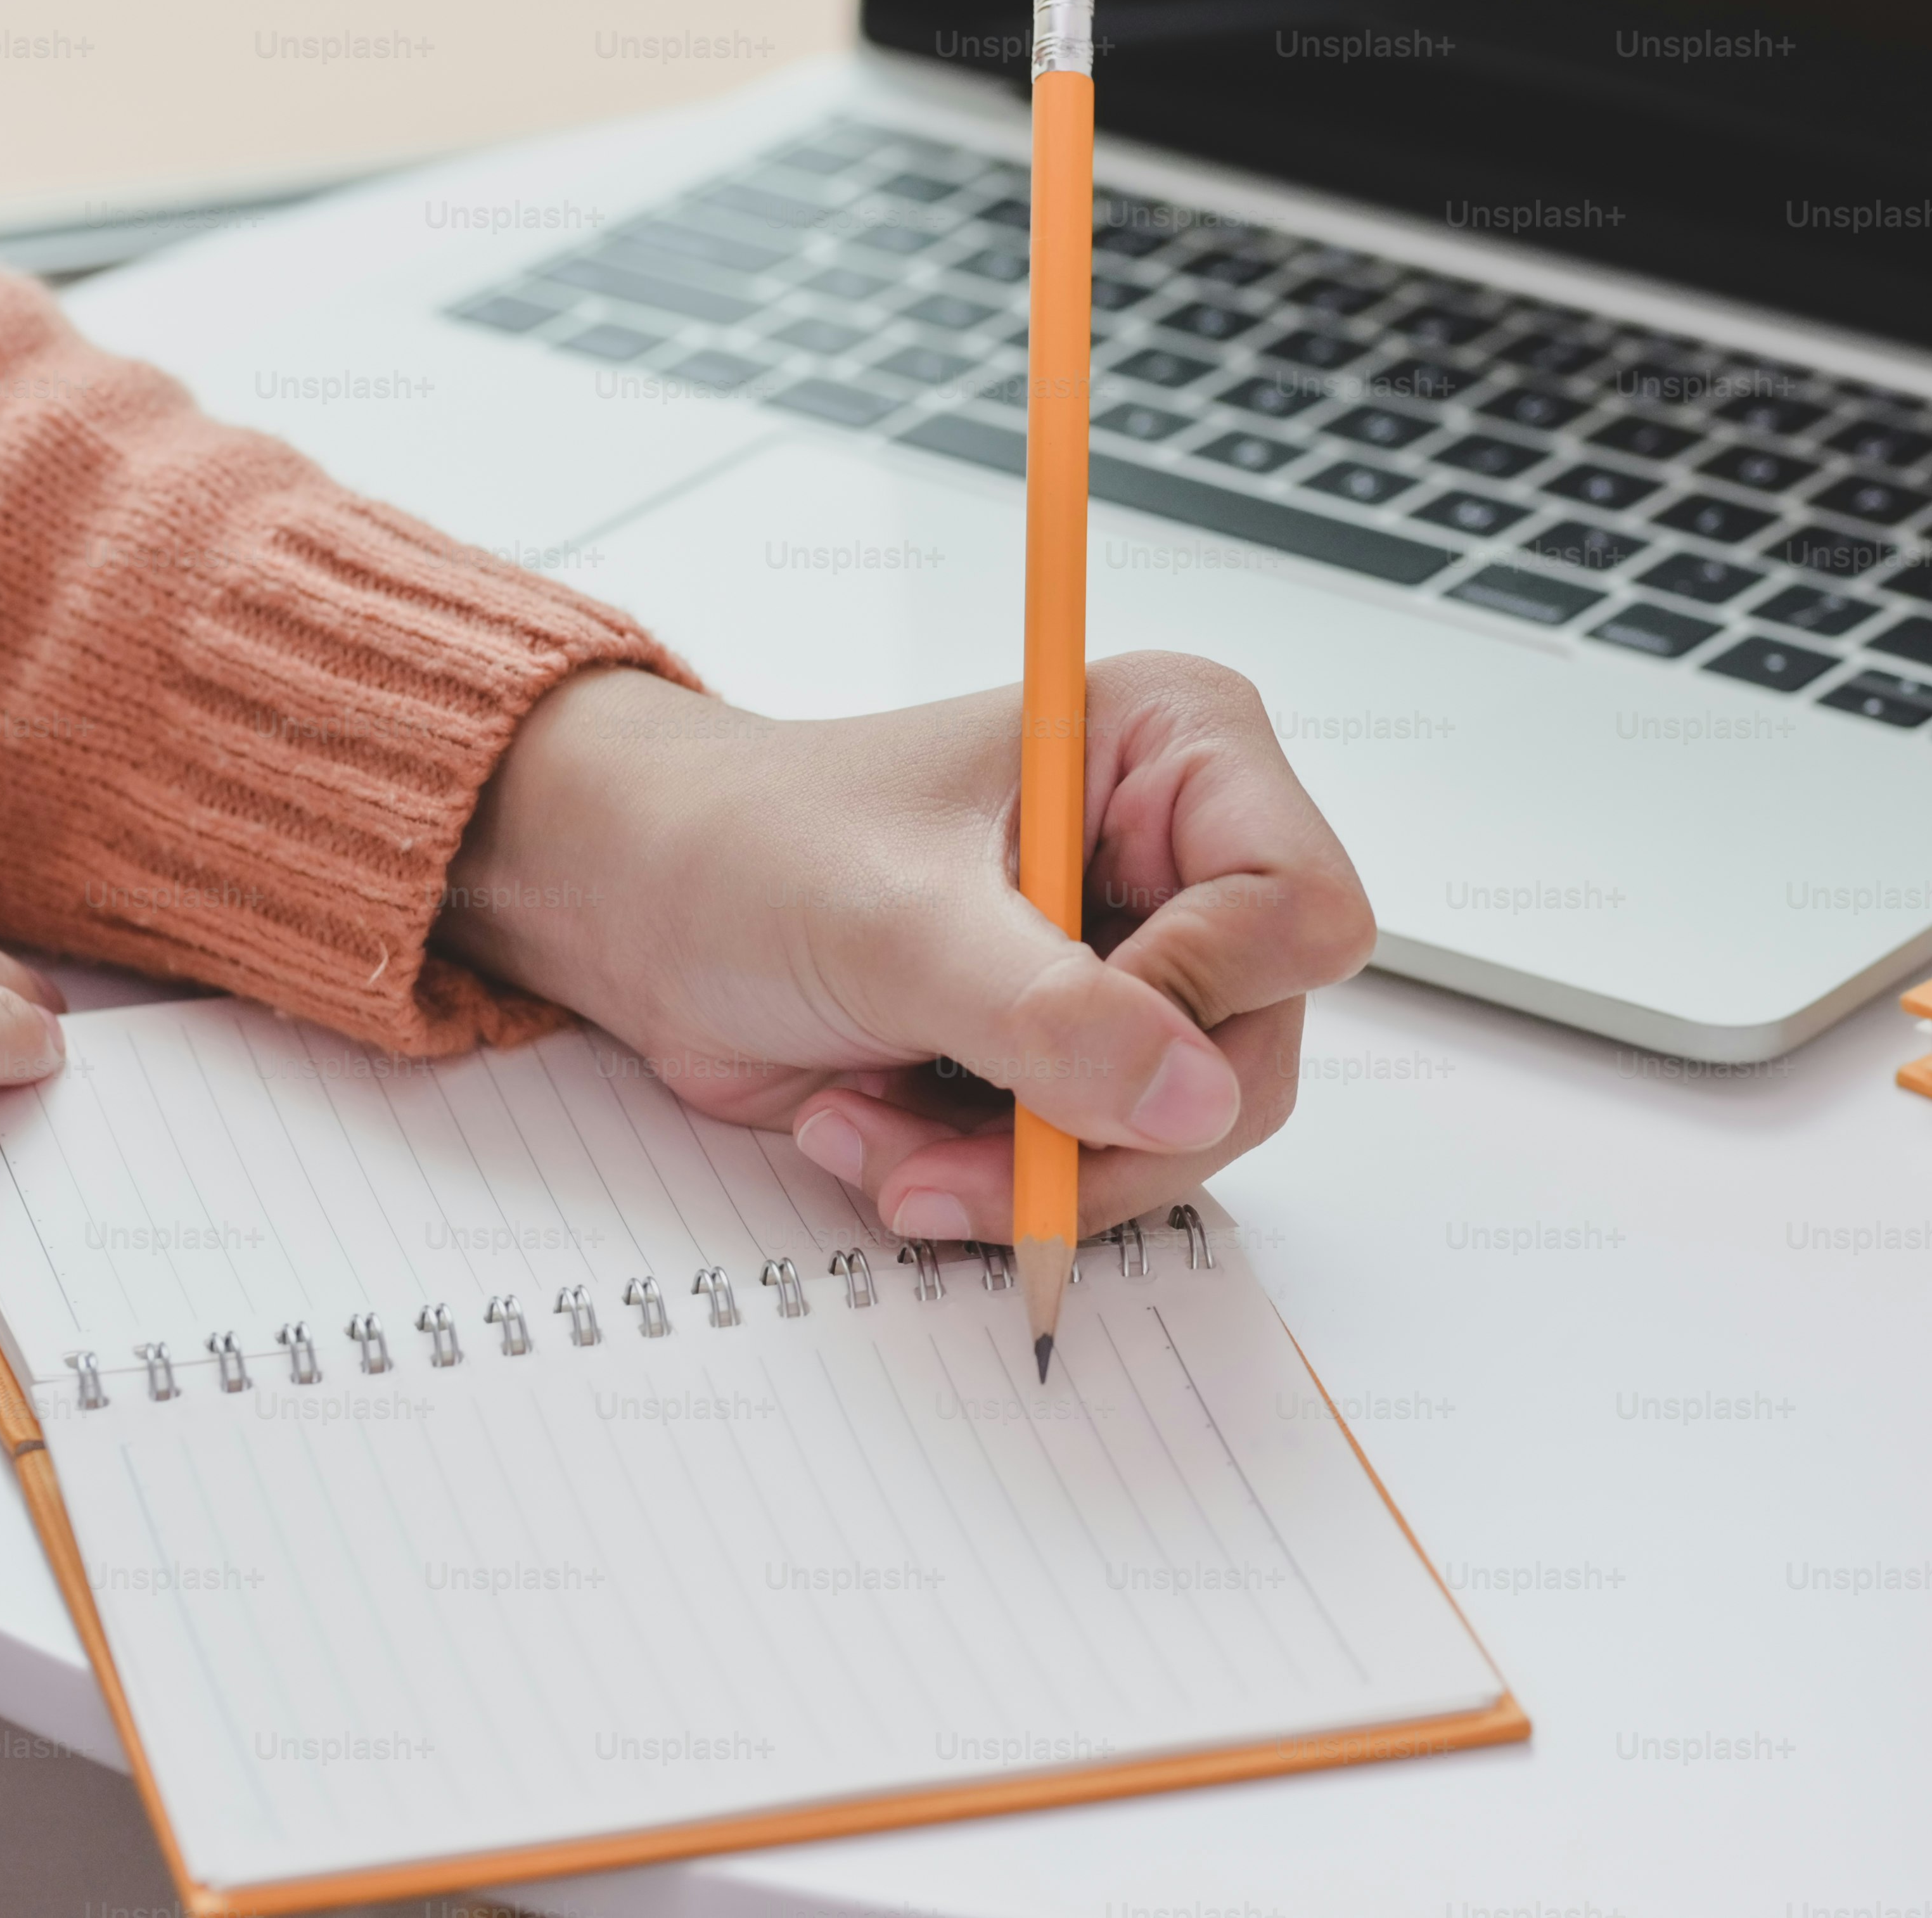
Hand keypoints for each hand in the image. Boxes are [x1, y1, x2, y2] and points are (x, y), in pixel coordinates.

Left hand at [436, 659, 1376, 1241]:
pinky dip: (989, 1182)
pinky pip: (1101, 1167)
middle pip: (1250, 1052)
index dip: (1198, 1001)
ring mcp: (1135, 963)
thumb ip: (1049, 1011)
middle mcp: (1180, 855)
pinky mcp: (1079, 1053)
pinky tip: (881, 1131)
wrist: (632, 905)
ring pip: (1178, 1133)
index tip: (1062, 1038)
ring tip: (877, 1133)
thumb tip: (1194, 1095)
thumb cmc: (742, 846)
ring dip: (1020, 1169)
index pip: (1299, 909)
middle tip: (944, 1153)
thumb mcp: (893, 922)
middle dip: (1086, 1128)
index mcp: (1176, 749)